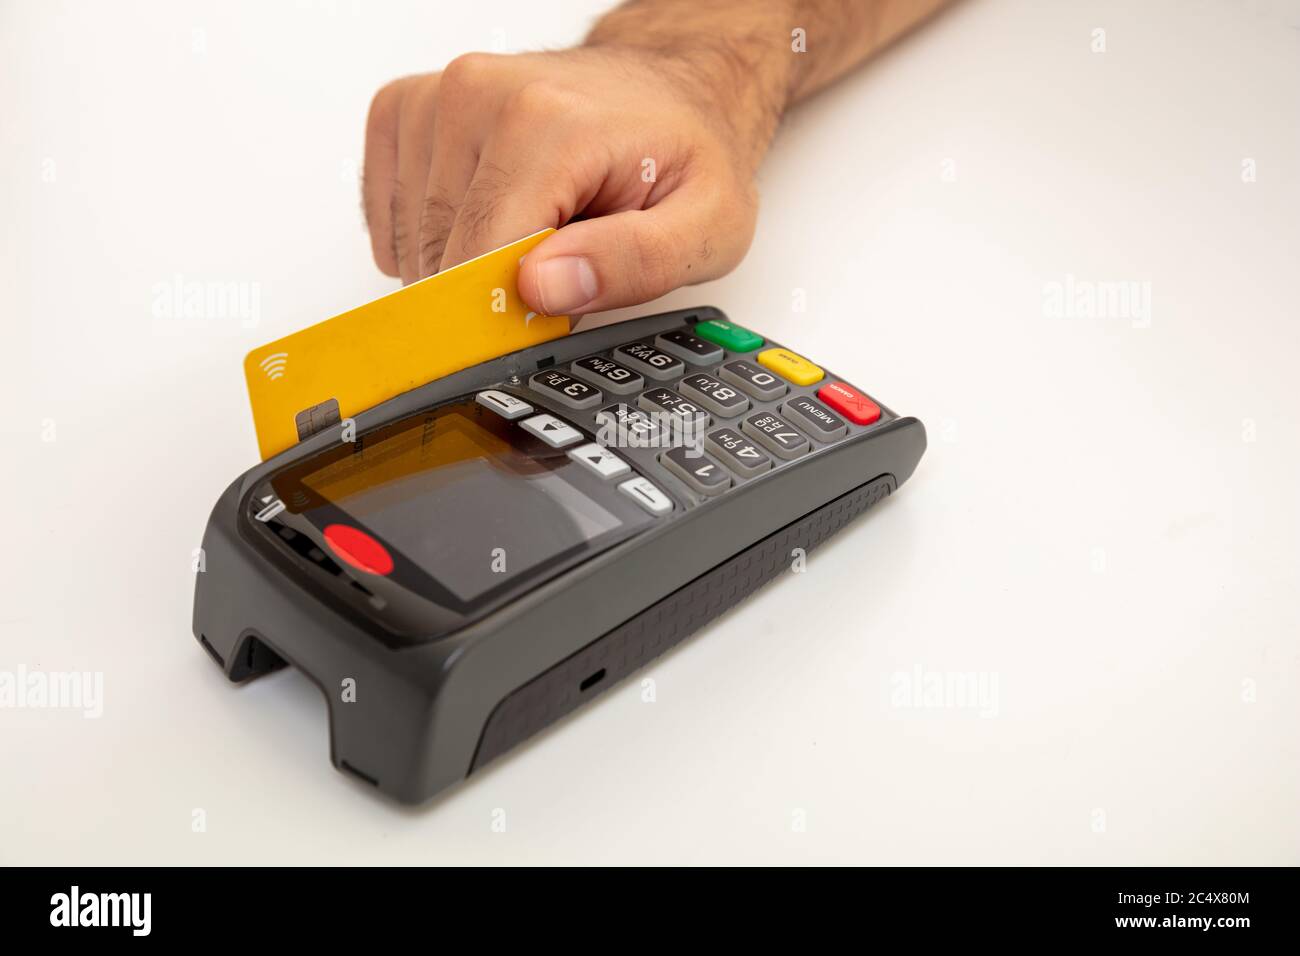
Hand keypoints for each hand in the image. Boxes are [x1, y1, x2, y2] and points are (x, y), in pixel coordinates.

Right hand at [362, 47, 768, 315]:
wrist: (668, 92)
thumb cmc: (684, 153)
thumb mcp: (707, 226)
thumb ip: (634, 262)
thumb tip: (544, 289)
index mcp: (549, 122)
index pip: (479, 259)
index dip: (499, 319)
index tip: (530, 336)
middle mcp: (479, 96)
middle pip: (441, 257)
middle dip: (495, 291)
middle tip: (562, 271)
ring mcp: (437, 98)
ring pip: (411, 243)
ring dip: (466, 265)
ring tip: (534, 233)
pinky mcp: (408, 110)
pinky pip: (388, 213)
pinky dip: (429, 238)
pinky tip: (489, 221)